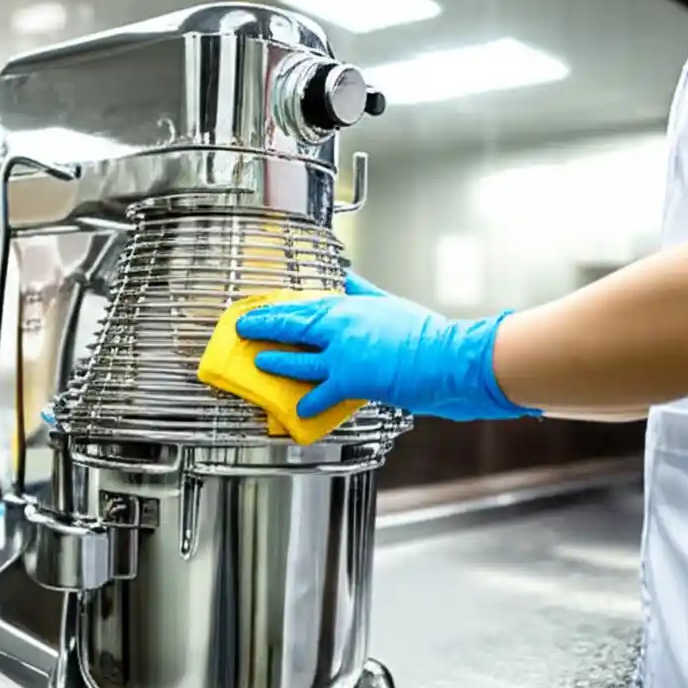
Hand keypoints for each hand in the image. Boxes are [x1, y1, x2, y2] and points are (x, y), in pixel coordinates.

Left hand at [236, 279, 537, 420]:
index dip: (277, 307)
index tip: (260, 307)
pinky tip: (297, 412)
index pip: (304, 305)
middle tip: (243, 329)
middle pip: (293, 326)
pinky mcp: (349, 382)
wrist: (444, 358)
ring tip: (259, 364)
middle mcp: (339, 329)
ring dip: (276, 362)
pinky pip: (321, 395)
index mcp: (349, 306)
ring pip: (298, 360)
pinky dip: (307, 404)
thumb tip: (346, 275)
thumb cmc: (424, 332)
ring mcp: (341, 356)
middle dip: (265, 328)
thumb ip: (362, 290)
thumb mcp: (388, 302)